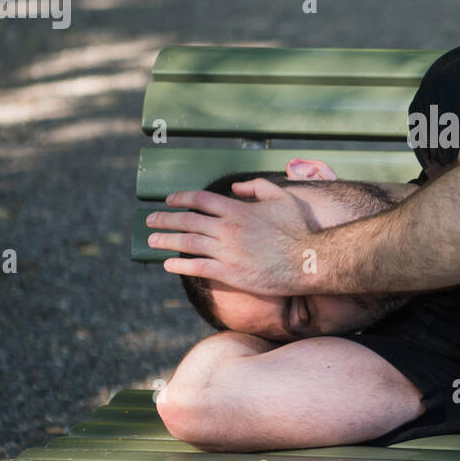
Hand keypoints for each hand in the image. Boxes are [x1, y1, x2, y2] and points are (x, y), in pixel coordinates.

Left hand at [145, 179, 313, 295]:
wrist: (309, 260)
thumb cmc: (299, 229)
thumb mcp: (281, 197)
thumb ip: (257, 187)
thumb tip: (236, 188)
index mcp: (238, 209)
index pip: (201, 199)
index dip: (182, 198)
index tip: (170, 200)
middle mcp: (228, 229)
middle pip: (188, 220)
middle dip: (165, 218)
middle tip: (150, 219)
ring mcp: (228, 252)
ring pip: (188, 243)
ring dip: (166, 240)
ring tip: (151, 239)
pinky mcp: (230, 273)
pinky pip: (197, 267)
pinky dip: (180, 265)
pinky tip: (167, 265)